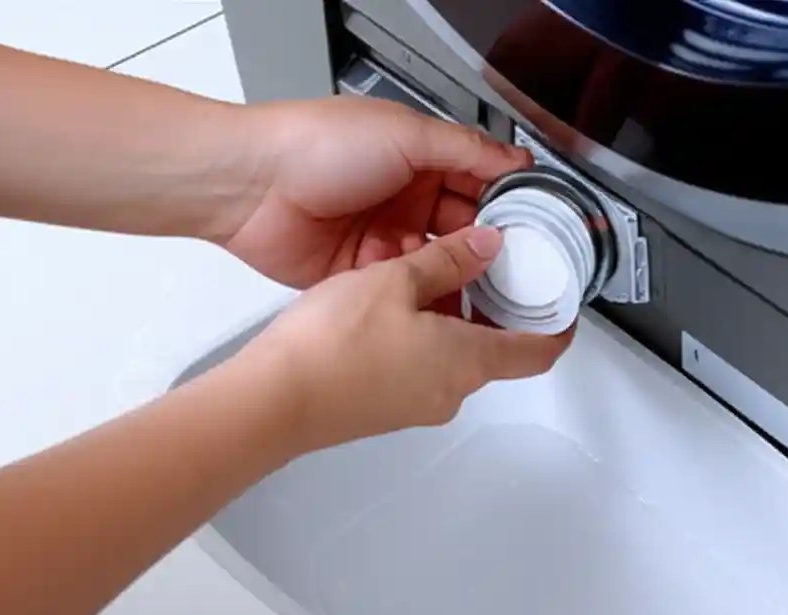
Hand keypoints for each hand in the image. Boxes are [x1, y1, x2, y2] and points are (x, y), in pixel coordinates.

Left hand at [221, 96, 531, 287]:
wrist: (247, 185)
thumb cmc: (312, 144)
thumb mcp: (405, 133)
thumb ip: (465, 150)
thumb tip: (514, 159)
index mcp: (418, 158)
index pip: (479, 183)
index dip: (509, 204)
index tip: (539, 226)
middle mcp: (403, 198)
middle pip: (464, 230)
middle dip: (491, 248)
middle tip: (521, 269)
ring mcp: (382, 237)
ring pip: (438, 264)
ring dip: (462, 276)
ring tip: (492, 294)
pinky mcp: (360, 273)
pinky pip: (404, 291)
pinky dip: (426, 299)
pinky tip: (449, 308)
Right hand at [233, 225, 572, 452]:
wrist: (273, 401)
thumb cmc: (332, 347)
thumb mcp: (396, 281)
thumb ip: (448, 261)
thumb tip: (486, 247)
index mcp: (469, 360)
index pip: (539, 351)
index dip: (559, 328)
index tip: (564, 306)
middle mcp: (450, 390)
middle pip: (494, 349)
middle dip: (494, 307)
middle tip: (489, 268)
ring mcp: (416, 404)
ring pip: (452, 355)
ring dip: (450, 317)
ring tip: (426, 273)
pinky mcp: (384, 407)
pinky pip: (418, 367)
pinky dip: (419, 335)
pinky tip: (388, 305)